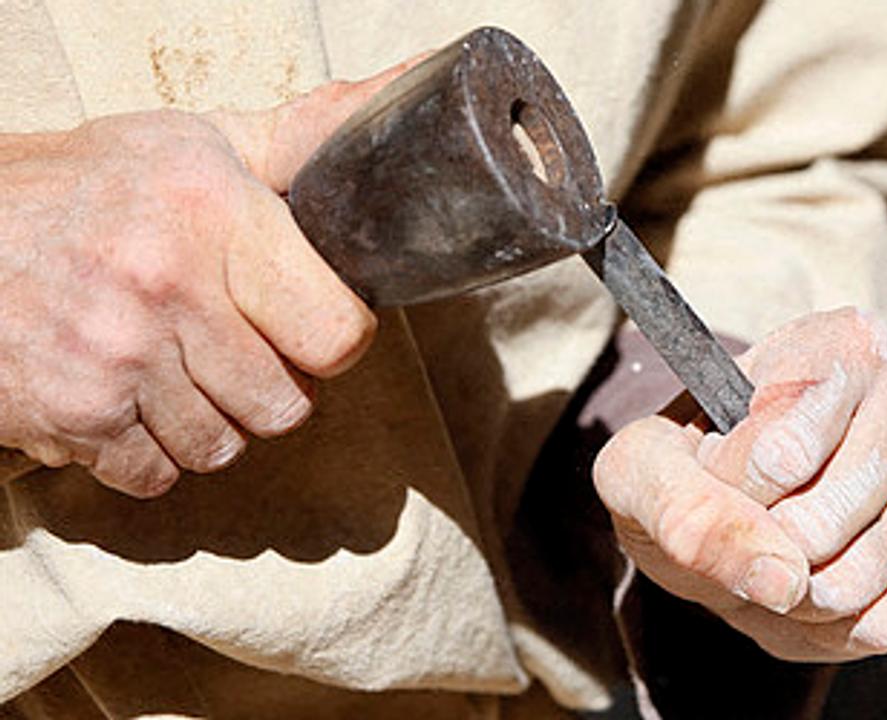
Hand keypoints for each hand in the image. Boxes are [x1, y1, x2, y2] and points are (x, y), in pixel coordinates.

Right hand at [0, 61, 416, 497]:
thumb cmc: (88, 186)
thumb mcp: (196, 144)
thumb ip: (302, 142)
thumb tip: (398, 98)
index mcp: (215, 213)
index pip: (338, 333)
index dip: (334, 339)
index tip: (311, 325)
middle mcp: (168, 286)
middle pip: (285, 405)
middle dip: (270, 387)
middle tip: (234, 349)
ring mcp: (117, 356)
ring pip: (224, 446)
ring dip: (209, 422)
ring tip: (177, 370)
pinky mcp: (72, 414)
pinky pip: (156, 474)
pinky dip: (148, 453)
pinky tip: (130, 399)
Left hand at [594, 308, 886, 661]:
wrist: (744, 504)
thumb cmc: (697, 472)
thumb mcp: (645, 470)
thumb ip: (681, 505)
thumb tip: (779, 574)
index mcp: (837, 344)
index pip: (776, 456)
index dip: (729, 499)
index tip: (717, 486)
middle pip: (819, 523)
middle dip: (766, 560)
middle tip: (753, 540)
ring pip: (861, 576)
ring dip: (803, 604)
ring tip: (788, 570)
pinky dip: (856, 629)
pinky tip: (835, 599)